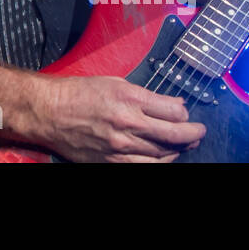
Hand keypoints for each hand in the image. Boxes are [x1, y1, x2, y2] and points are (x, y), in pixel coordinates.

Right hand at [29, 75, 205, 161]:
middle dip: (193, 133)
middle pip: (175, 134)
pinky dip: (161, 162)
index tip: (184, 111)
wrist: (49, 112)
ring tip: (184, 144)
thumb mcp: (113, 82)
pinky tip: (165, 157)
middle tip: (199, 131)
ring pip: (164, 153)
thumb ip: (143, 94)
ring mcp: (121, 145)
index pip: (173, 109)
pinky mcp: (112, 161)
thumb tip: (169, 102)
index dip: (184, 111)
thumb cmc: (77, 93)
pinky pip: (146, 167)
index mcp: (129, 97)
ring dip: (179, 149)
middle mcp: (129, 122)